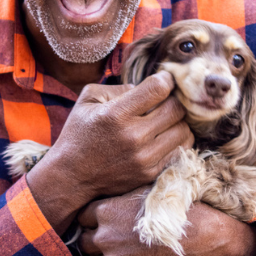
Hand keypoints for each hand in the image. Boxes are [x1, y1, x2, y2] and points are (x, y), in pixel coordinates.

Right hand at [27, 72, 192, 231]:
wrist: (71, 176)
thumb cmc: (79, 133)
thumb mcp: (88, 100)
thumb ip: (118, 88)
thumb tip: (146, 87)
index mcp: (116, 114)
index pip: (158, 88)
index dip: (166, 79)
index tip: (164, 79)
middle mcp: (133, 136)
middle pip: (176, 109)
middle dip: (174, 99)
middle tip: (165, 100)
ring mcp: (144, 158)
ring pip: (184, 130)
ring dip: (178, 121)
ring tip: (165, 119)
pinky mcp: (150, 173)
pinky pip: (181, 150)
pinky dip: (177, 140)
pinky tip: (164, 136)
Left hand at [78, 189, 255, 255]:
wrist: (200, 237)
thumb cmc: (176, 209)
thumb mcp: (146, 190)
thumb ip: (122, 194)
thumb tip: (113, 184)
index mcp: (105, 211)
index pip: (82, 219)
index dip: (93, 224)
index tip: (103, 227)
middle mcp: (104, 236)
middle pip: (85, 245)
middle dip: (96, 247)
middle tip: (115, 247)